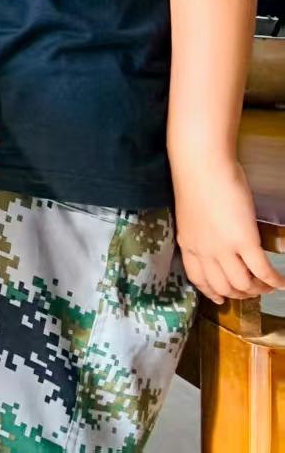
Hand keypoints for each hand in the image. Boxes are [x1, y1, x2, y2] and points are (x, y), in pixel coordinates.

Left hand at [172, 156, 284, 303]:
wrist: (202, 165)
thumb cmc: (197, 180)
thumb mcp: (192, 213)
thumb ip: (202, 230)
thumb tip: (217, 236)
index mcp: (188, 243)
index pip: (198, 278)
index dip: (211, 292)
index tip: (220, 298)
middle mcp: (203, 251)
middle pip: (222, 286)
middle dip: (239, 294)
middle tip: (253, 291)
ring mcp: (223, 248)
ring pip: (243, 284)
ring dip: (258, 289)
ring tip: (268, 286)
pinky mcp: (244, 241)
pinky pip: (262, 271)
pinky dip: (274, 281)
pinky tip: (282, 282)